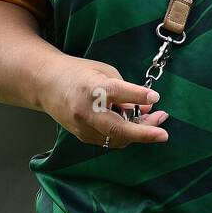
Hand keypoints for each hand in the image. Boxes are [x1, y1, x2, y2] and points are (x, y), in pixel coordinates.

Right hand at [36, 53, 169, 148]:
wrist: (47, 85)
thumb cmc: (79, 74)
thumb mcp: (104, 72)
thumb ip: (126, 89)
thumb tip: (147, 106)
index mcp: (92, 87)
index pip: (116, 92)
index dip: (137, 95)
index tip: (155, 97)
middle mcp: (86, 110)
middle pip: (116, 128)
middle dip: (143, 133)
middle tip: (163, 134)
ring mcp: (83, 126)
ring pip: (116, 138)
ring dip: (138, 133)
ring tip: (155, 121)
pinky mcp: (82, 136)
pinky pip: (109, 140)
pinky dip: (126, 135)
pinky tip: (137, 125)